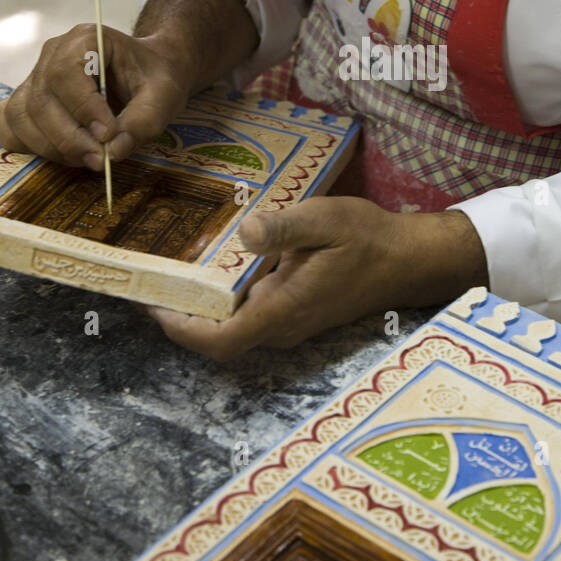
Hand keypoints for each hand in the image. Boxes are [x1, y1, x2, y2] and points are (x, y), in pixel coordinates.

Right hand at [0, 24, 192, 168]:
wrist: (148, 71)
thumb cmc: (155, 77)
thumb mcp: (165, 94)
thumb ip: (144, 120)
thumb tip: (113, 151)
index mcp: (85, 40)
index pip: (66, 74)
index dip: (83, 108)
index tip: (108, 135)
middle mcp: (53, 54)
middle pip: (41, 100)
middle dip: (69, 138)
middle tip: (101, 160)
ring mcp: (36, 77)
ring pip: (23, 117)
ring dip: (53, 147)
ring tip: (91, 159)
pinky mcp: (29, 101)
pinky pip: (12, 126)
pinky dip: (30, 146)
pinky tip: (63, 154)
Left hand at [149, 198, 489, 360]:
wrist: (408, 260)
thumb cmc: (369, 239)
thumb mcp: (326, 220)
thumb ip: (284, 227)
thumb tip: (244, 231)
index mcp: (284, 308)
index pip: (221, 340)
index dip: (180, 330)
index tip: (152, 305)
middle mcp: (283, 326)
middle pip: (218, 338)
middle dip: (181, 315)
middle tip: (153, 279)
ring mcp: (290, 324)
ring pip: (233, 327)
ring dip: (201, 307)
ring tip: (175, 268)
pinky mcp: (295, 313)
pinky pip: (250, 315)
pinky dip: (225, 298)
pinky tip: (216, 264)